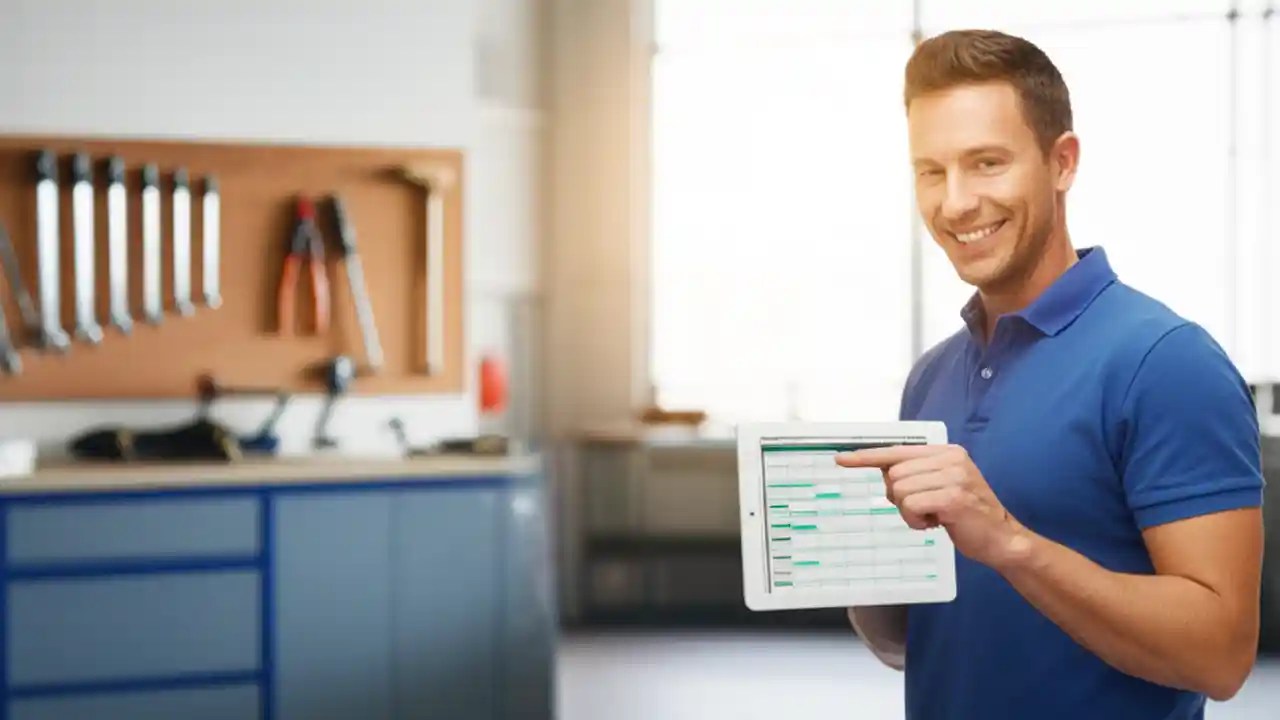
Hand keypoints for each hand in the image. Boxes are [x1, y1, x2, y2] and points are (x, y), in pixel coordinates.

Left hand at [835, 444, 1031, 568]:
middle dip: (900, 498)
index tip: (841, 459)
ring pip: (899, 491)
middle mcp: (950, 458)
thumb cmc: (966, 515)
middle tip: (925, 510)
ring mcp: (954, 476)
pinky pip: (911, 505)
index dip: (867, 456)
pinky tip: (937, 524)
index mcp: (946, 452)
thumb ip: (914, 476)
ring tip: (933, 517)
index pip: (897, 451)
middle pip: (893, 475)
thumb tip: (882, 471)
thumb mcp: (939, 487)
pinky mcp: (953, 497)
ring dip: (909, 512)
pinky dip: (916, 520)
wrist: (1002, 538)